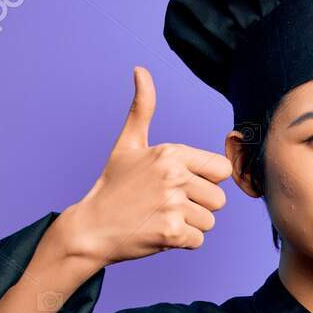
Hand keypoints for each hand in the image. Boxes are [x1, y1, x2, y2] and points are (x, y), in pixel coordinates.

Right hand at [40, 65, 233, 272]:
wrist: (91, 228)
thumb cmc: (113, 186)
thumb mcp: (128, 144)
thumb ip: (142, 108)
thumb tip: (140, 69)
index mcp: (171, 153)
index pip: (222, 170)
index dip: (205, 180)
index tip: (179, 185)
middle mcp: (174, 176)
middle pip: (219, 199)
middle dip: (198, 206)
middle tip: (165, 205)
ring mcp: (173, 205)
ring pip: (209, 222)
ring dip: (189, 226)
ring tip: (159, 218)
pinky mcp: (172, 233)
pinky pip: (198, 241)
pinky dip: (181, 243)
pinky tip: (157, 233)